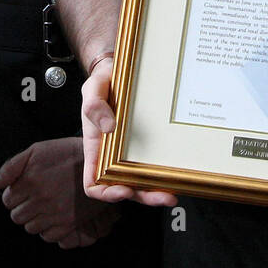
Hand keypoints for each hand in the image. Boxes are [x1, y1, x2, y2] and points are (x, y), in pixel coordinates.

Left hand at [0, 137, 118, 247]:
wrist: (97, 163)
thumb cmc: (65, 153)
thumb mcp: (35, 151)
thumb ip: (10, 168)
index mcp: (30, 182)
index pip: (7, 200)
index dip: (13, 195)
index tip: (22, 190)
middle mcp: (40, 200)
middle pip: (17, 217)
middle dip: (21, 208)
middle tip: (32, 199)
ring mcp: (54, 214)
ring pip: (31, 228)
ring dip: (33, 219)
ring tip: (43, 206)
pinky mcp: (68, 224)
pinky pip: (48, 236)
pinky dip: (47, 229)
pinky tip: (53, 215)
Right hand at [80, 57, 176, 206]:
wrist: (117, 71)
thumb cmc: (101, 82)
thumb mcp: (92, 89)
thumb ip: (94, 106)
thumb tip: (109, 127)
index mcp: (95, 149)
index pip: (94, 184)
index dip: (107, 193)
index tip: (123, 189)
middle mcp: (112, 156)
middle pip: (125, 188)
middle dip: (144, 196)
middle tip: (163, 197)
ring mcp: (130, 153)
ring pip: (141, 182)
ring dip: (156, 191)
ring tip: (173, 192)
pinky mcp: (146, 145)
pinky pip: (153, 165)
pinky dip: (163, 174)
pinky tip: (176, 174)